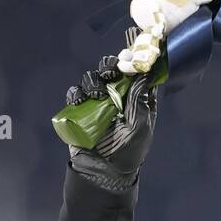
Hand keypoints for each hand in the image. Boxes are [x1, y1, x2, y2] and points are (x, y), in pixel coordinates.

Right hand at [66, 55, 158, 191]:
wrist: (105, 172)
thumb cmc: (129, 152)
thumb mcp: (141, 125)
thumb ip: (141, 98)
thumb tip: (144, 73)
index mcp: (137, 100)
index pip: (137, 74)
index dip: (135, 60)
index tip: (134, 48)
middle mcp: (118, 97)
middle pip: (113, 70)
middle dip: (111, 66)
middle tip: (111, 71)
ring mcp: (98, 103)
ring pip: (93, 78)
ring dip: (95, 81)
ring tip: (97, 95)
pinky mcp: (81, 110)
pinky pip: (76, 93)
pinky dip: (77, 93)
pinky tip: (82, 100)